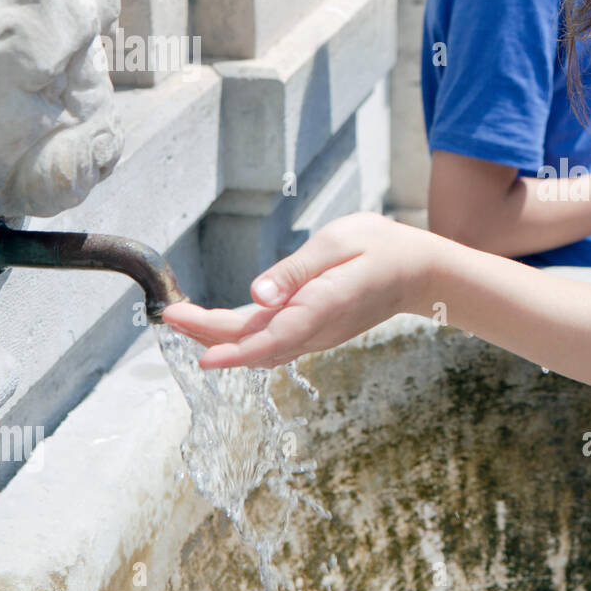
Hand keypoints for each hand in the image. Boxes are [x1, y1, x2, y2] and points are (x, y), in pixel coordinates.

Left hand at [161, 213, 434, 369]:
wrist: (419, 272)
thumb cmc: (381, 248)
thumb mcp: (338, 242)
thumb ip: (295, 270)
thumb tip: (256, 295)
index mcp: (320, 308)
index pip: (266, 338)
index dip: (227, 346)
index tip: (193, 342)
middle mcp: (316, 329)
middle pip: (254, 345)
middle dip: (208, 336)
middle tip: (170, 316)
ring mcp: (316, 334)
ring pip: (260, 347)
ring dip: (220, 339)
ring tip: (183, 321)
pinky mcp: (316, 330)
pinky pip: (273, 341)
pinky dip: (241, 338)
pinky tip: (220, 327)